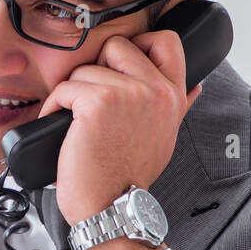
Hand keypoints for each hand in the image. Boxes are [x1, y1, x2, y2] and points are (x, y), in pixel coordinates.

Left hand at [35, 9, 203, 226]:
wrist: (113, 207)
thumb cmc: (130, 177)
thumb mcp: (166, 136)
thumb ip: (178, 106)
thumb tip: (195, 86)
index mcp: (172, 96)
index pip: (166, 41)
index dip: (139, 43)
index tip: (120, 66)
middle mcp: (155, 91)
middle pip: (117, 46)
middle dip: (97, 70)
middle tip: (92, 101)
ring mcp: (127, 94)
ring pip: (86, 68)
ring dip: (73, 94)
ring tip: (77, 123)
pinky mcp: (97, 103)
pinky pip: (65, 87)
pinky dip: (54, 107)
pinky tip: (63, 128)